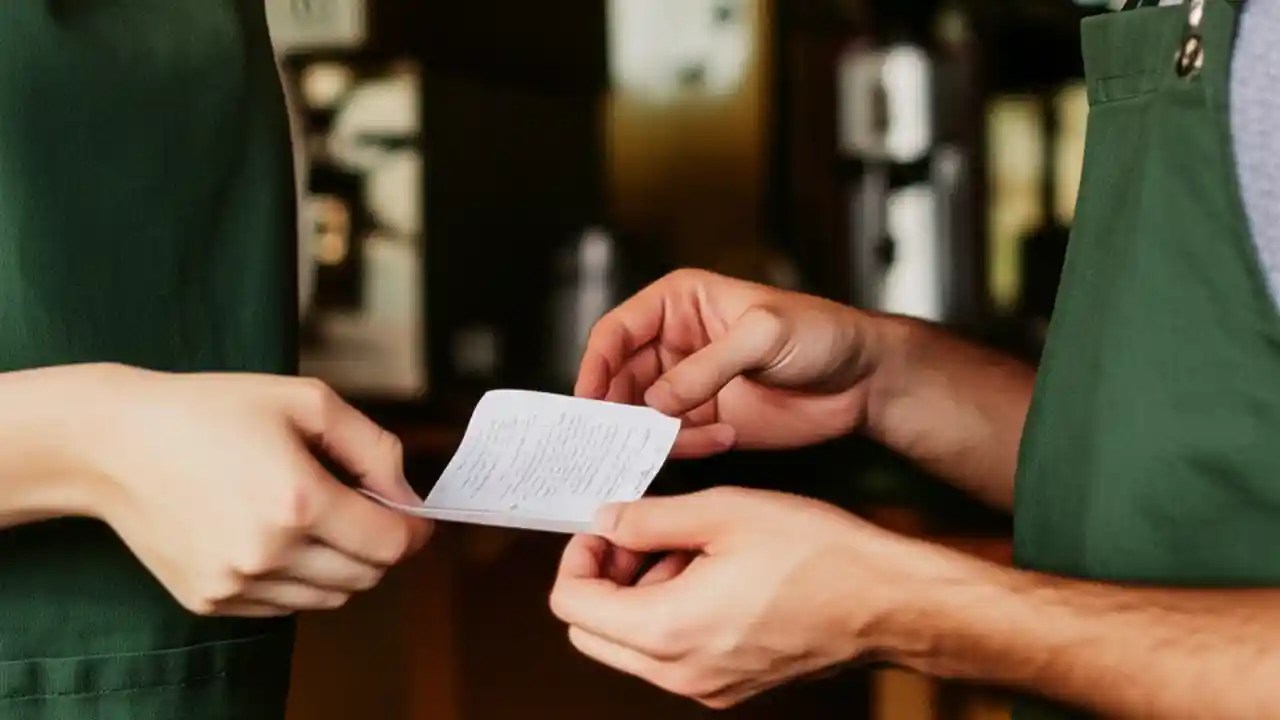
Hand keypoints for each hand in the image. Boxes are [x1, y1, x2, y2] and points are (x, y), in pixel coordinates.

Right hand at [81, 366, 431, 616]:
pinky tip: (275, 536)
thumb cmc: (213, 411)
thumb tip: (407, 495)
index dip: (413, 531)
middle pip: (366, 575)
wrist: (115, 443)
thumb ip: (374, 447)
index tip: (413, 517)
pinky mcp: (210, 600)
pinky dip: (298, 579)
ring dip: (341, 564)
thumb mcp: (306, 401)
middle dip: (380, 545)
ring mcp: (237, 583)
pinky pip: (286, 605)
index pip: (390, 544)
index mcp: (299, 501)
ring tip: (314, 517)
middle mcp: (269, 553)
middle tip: (363, 508)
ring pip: (330, 597)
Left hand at [549, 488, 955, 708]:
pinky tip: (712, 574)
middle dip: (603, 579)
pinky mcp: (730, 687)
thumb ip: (648, 518)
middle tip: (640, 536)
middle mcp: (679, 673)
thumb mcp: (723, 512)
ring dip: (639, 594)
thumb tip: (604, 521)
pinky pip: (671, 654)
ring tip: (690, 548)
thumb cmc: (817, 553)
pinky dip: (671, 613)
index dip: (577, 556)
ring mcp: (706, 687)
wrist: (888, 602)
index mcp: (668, 630)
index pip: (572, 605)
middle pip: (593, 633)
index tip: (607, 526)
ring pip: (631, 645)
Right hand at [576, 269, 894, 457]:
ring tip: (681, 441)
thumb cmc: (821, 334)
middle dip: (615, 409)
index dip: (596, 365)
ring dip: (649, 434)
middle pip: (619, 379)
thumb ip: (708, 367)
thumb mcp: (764, 335)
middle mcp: (675, 343)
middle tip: (611, 439)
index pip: (617, 332)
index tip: (587, 401)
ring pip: (641, 415)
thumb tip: (656, 401)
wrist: (863, 379)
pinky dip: (686, 447)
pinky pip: (673, 441)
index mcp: (679, 303)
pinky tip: (724, 437)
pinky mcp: (706, 420)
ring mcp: (688, 384)